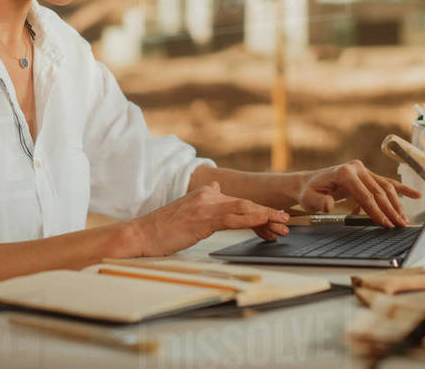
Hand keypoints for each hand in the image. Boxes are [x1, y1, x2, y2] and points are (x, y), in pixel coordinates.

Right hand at [132, 182, 291, 255]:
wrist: (139, 234)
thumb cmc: (160, 229)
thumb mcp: (185, 210)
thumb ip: (204, 201)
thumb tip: (219, 189)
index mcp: (204, 194)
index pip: (237, 202)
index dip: (257, 211)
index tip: (273, 219)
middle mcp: (207, 196)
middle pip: (245, 204)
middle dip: (267, 213)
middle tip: (285, 221)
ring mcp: (205, 206)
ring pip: (243, 209)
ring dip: (267, 216)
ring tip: (283, 223)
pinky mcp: (202, 219)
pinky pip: (233, 218)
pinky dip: (252, 219)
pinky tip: (265, 222)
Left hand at [297, 160, 420, 227]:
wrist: (309, 183)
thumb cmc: (310, 192)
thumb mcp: (309, 199)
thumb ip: (319, 202)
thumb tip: (328, 204)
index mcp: (345, 173)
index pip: (365, 195)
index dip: (377, 211)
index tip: (386, 224)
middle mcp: (356, 168)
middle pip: (379, 191)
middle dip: (391, 210)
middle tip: (399, 226)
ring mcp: (363, 170)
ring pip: (386, 187)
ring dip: (396, 204)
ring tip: (404, 220)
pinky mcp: (367, 174)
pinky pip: (387, 182)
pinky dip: (401, 189)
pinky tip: (414, 195)